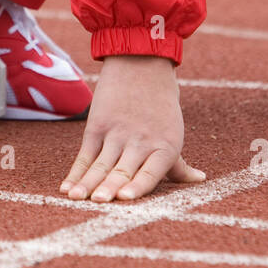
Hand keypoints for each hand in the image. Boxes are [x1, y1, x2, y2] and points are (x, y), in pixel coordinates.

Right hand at [60, 55, 205, 201]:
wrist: (141, 65)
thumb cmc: (161, 105)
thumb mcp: (173, 134)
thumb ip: (179, 163)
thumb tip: (200, 180)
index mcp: (164, 147)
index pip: (151, 172)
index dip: (138, 186)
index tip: (124, 198)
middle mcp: (140, 141)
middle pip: (122, 169)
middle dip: (108, 187)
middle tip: (98, 202)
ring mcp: (116, 133)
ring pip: (100, 164)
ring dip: (87, 183)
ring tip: (76, 198)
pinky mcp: (97, 126)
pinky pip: (85, 154)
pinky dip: (75, 172)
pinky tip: (67, 187)